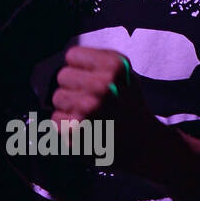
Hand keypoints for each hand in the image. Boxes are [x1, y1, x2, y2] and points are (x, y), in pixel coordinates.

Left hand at [50, 45, 164, 174]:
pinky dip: (66, 126)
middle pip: (63, 76)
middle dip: (73, 87)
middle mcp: (102, 85)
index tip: (89, 78)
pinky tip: (85, 128)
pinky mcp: (77, 130)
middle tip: (91, 100)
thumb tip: (71, 57)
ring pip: (57, 98)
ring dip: (69, 107)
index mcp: (114, 66)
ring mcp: (88, 108)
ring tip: (89, 115)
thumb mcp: (126, 74)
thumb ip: (99, 61)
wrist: (143, 145)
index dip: (79, 67)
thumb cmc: (130, 108)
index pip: (72, 56)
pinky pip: (57, 120)